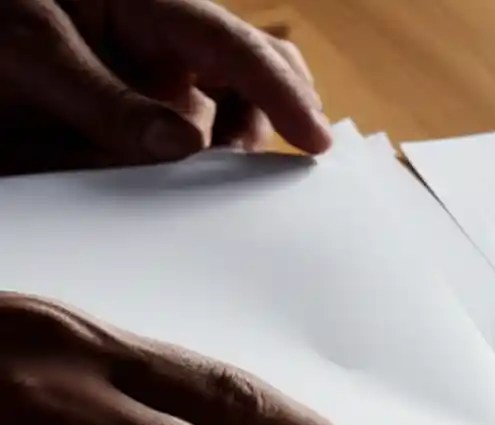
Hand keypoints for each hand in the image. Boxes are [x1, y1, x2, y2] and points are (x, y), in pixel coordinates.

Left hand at [0, 0, 329, 173]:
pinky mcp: (146, 104)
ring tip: (223, 186)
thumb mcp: (28, 52)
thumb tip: (183, 147)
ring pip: (236, 103)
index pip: (236, 47)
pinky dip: (210, 160)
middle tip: (292, 165)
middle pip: (259, 64)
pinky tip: (198, 186)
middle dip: (284, 109)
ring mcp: (160, 69)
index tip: (316, 140)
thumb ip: (102, 100)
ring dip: (242, 143)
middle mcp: (167, 36)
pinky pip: (198, 132)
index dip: (283, 93)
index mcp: (150, 6)